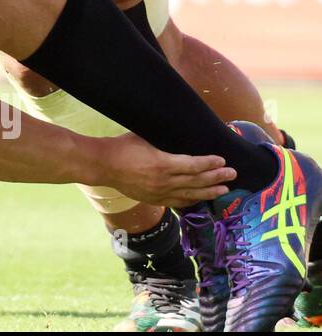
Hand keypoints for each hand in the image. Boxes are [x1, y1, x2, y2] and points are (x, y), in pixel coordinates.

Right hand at [101, 132, 232, 208]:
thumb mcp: (145, 137)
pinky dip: (191, 200)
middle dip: (217, 177)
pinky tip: (200, 198)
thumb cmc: (122, 146)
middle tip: (232, 174)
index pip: (194, 165)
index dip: (210, 163)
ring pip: (190, 194)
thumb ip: (164, 140)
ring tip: (224, 189)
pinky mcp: (153, 199)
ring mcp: (159, 193)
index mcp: (163, 163)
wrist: (103, 165)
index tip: (222, 160)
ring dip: (209, 192)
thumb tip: (182, 134)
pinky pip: (177, 202)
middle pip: (197, 181)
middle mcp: (164, 181)